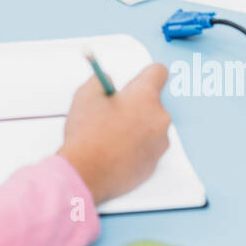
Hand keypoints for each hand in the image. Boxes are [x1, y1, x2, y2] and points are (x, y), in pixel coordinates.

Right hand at [59, 64, 170, 206]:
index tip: (135, 82)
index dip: (145, 75)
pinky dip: (136, 149)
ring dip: (137, 128)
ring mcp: (160, 143)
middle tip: (113, 115)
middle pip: (153, 103)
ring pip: (151, 127)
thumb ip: (101, 80)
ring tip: (111, 137)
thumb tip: (108, 80)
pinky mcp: (155, 164)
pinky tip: (115, 152)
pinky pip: (148, 149)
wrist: (85, 173)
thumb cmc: (86, 134)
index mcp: (144, 96)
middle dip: (136, 106)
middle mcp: (159, 118)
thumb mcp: (86, 95)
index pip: (158, 72)